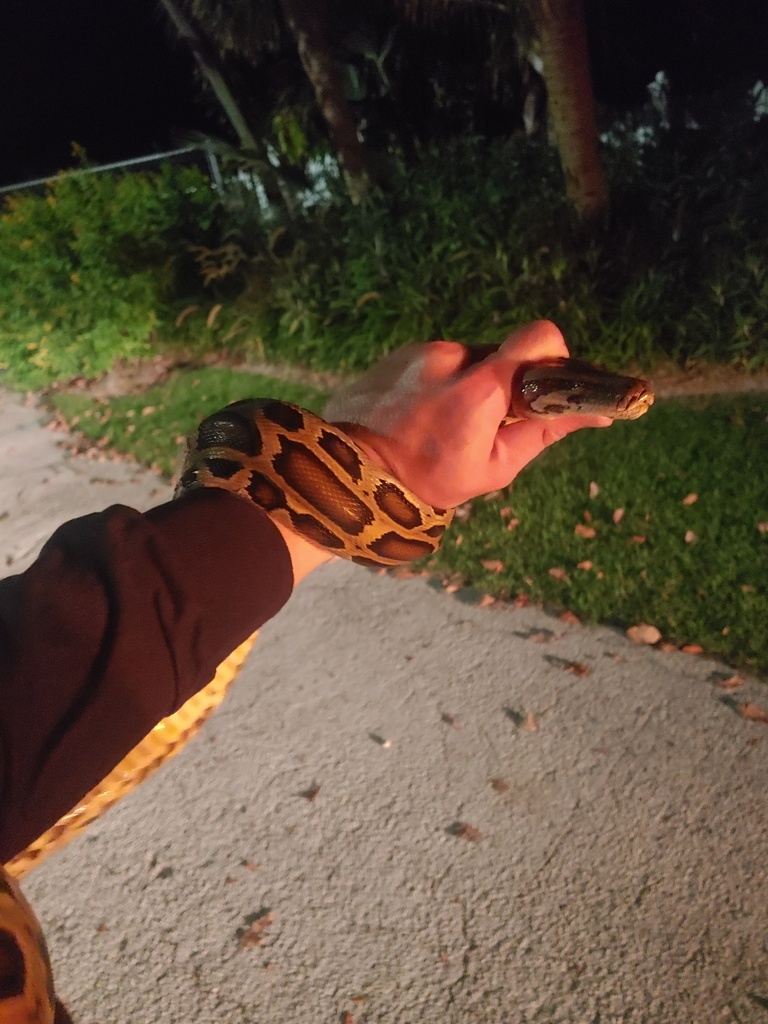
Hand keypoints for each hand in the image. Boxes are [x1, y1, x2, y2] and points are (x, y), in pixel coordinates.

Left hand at [325, 320, 611, 509]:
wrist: (347, 476)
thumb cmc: (428, 481)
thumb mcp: (494, 467)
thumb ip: (545, 432)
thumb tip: (598, 412)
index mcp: (479, 389)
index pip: (540, 336)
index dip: (553, 357)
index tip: (547, 388)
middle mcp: (450, 357)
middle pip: (502, 354)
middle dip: (505, 384)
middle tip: (486, 423)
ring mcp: (419, 352)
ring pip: (466, 359)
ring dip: (468, 385)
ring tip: (444, 424)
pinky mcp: (397, 353)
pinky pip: (434, 361)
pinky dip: (438, 383)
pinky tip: (420, 415)